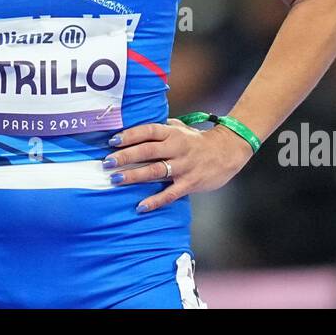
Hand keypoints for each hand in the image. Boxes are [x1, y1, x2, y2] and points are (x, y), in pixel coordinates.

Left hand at [103, 118, 253, 212]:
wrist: (228, 151)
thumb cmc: (198, 140)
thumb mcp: (181, 128)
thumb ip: (161, 127)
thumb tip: (136, 128)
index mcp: (173, 132)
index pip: (148, 131)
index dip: (129, 135)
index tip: (112, 141)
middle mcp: (177, 148)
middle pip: (147, 151)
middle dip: (125, 157)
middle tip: (107, 163)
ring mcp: (183, 166)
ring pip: (155, 171)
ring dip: (134, 176)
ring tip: (115, 180)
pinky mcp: (190, 183)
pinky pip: (170, 193)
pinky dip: (155, 201)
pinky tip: (140, 206)